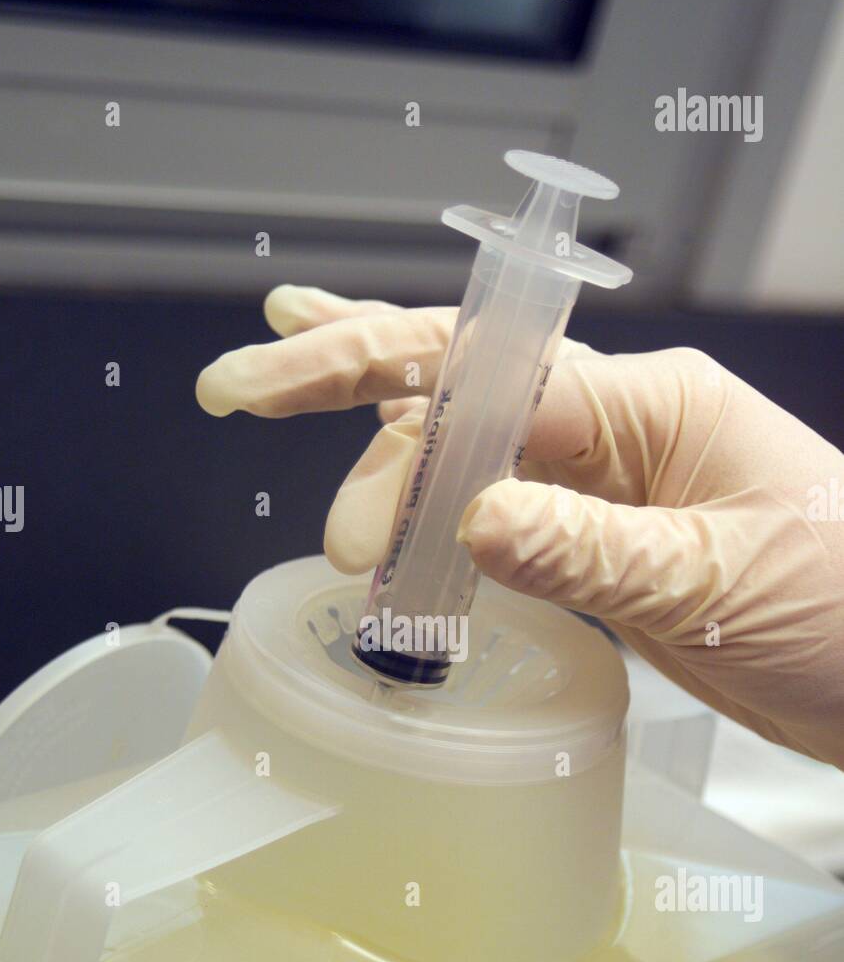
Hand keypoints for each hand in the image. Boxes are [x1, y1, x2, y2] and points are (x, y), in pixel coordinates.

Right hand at [196, 285, 843, 767]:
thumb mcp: (719, 581)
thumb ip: (593, 550)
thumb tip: (472, 519)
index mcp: (650, 407)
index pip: (488, 380)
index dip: (378, 396)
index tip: (284, 413)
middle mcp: (617, 432)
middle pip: (459, 388)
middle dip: (345, 381)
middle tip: (242, 393)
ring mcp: (603, 489)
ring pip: (467, 442)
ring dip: (374, 433)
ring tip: (277, 392)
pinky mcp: (598, 549)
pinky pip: (495, 513)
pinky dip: (429, 502)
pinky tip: (384, 487)